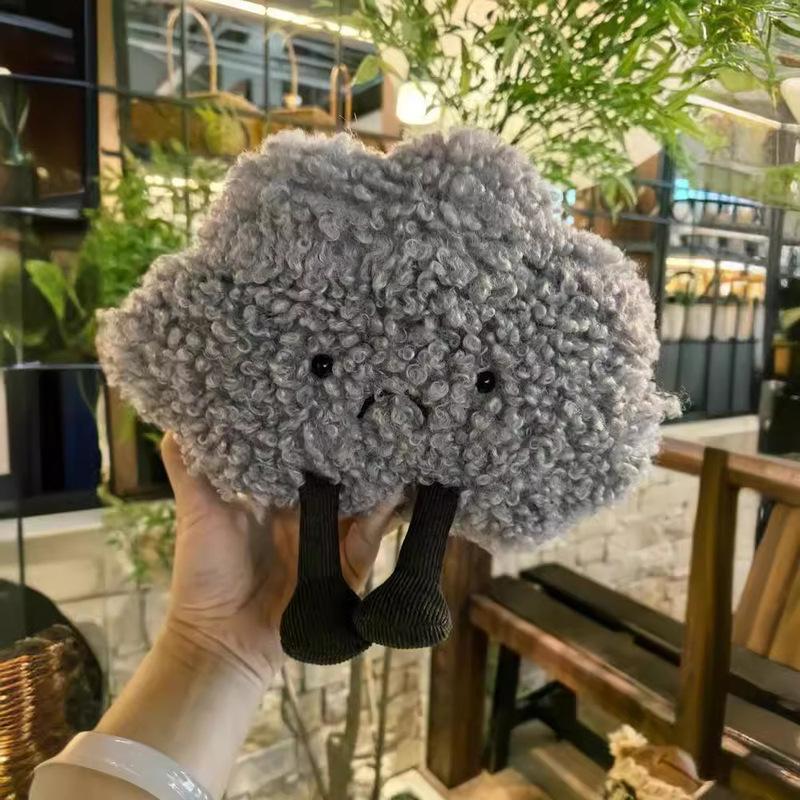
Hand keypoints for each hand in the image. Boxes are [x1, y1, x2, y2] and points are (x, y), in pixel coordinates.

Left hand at [160, 433, 399, 686]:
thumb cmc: (204, 574)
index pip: (305, 457)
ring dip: (377, 478)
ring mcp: (331, 540)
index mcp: (278, 498)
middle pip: (341, 475)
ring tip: (392, 447)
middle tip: (374, 414)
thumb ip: (190, 467)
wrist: (220, 639)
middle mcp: (309, 514)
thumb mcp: (196, 512)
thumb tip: (175, 420)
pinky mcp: (346, 568)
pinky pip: (370, 538)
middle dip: (356, 451)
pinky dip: (382, 516)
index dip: (318, 433)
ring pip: (363, 502)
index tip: (331, 397)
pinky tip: (392, 492)